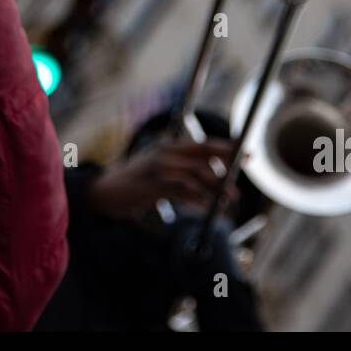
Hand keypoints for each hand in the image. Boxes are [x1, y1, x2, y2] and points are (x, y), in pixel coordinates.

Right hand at [86, 138, 238, 219]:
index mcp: (168, 147)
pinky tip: (206, 206)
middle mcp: (166, 153)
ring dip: (216, 186)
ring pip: (196, 174)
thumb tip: (210, 181)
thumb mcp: (159, 172)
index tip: (245, 151)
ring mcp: (159, 168)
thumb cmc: (134, 183)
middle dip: (228, 160)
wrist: (104, 192)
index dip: (226, 147)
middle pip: (203, 154)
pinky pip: (183, 191)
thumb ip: (182, 173)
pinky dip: (197, 199)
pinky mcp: (154, 185)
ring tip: (230, 198)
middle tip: (246, 166)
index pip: (203, 144)